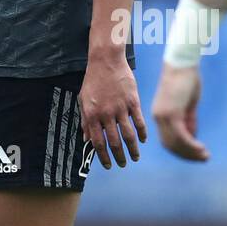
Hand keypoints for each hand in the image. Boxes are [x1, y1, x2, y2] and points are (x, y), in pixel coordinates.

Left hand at [78, 52, 146, 169]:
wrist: (106, 61)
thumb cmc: (93, 80)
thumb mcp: (83, 100)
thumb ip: (85, 121)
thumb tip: (86, 140)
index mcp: (92, 115)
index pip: (98, 142)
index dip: (103, 156)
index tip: (108, 165)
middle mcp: (106, 114)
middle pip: (114, 142)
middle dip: (119, 157)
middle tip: (123, 164)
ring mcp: (120, 108)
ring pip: (128, 135)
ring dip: (132, 149)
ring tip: (135, 157)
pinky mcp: (133, 101)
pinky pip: (139, 121)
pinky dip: (142, 133)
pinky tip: (143, 140)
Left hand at [152, 63, 208, 160]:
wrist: (182, 62)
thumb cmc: (187, 79)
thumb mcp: (189, 103)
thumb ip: (189, 120)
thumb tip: (192, 136)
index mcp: (161, 115)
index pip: (168, 140)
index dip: (182, 150)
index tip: (197, 154)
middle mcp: (159, 117)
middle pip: (170, 145)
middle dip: (187, 155)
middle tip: (203, 158)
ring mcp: (164, 116)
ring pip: (175, 143)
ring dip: (190, 152)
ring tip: (205, 156)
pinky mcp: (171, 113)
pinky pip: (180, 136)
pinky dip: (191, 145)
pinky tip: (201, 148)